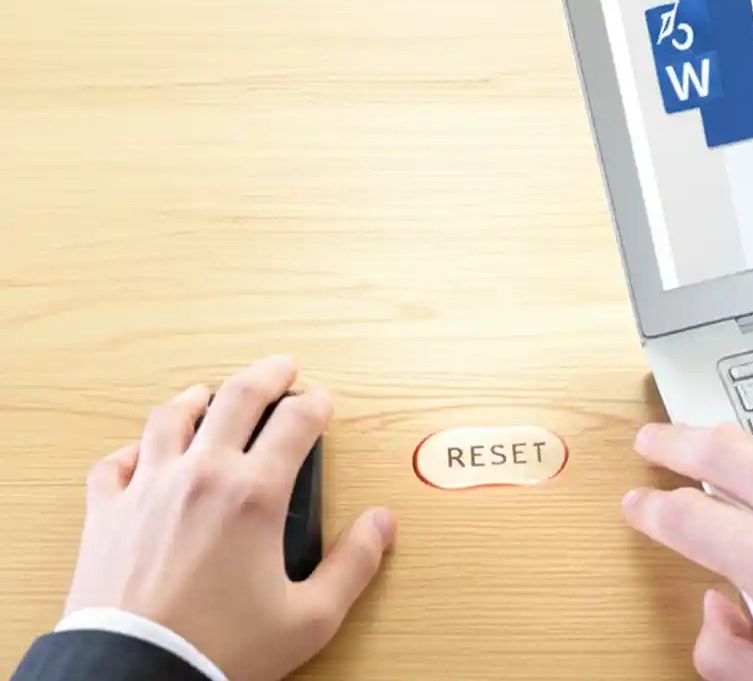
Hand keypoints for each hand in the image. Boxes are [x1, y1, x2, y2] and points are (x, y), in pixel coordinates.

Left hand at [64, 355, 396, 680]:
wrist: (136, 675)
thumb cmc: (220, 650)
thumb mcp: (309, 617)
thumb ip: (353, 564)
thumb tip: (381, 524)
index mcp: (255, 495)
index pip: (296, 423)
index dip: (315, 404)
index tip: (322, 401)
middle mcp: (201, 476)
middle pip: (237, 397)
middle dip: (266, 375)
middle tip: (281, 367)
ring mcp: (147, 488)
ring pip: (170, 417)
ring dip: (196, 397)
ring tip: (209, 391)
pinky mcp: (106, 512)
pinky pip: (116, 461)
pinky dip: (133, 449)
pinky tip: (143, 450)